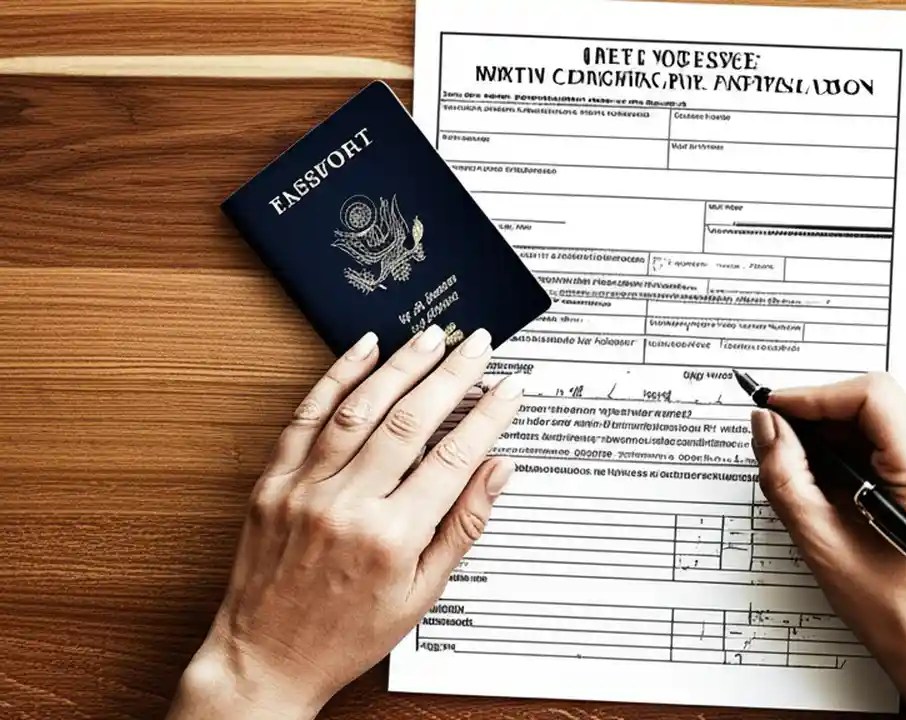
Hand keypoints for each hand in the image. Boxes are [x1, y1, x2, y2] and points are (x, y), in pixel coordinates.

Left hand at [169, 327, 523, 719]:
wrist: (267, 659)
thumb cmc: (346, 634)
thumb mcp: (422, 593)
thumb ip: (463, 526)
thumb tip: (498, 471)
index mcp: (392, 538)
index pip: (454, 458)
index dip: (489, 417)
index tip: (510, 389)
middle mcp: (347, 506)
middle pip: (411, 421)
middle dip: (452, 375)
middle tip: (479, 345)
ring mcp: (305, 489)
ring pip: (360, 408)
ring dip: (400, 365)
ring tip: (431, 338)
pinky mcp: (273, 482)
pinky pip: (306, 417)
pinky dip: (336, 378)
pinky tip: (363, 350)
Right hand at [750, 373, 905, 719]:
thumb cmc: (896, 611)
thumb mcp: (824, 543)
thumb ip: (787, 477)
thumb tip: (766, 427)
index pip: (870, 396)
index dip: (814, 395)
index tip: (774, 408)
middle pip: (875, 402)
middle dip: (820, 414)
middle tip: (778, 439)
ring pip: (881, 419)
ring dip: (835, 433)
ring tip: (802, 468)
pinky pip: (891, 441)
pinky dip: (854, 449)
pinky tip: (830, 480)